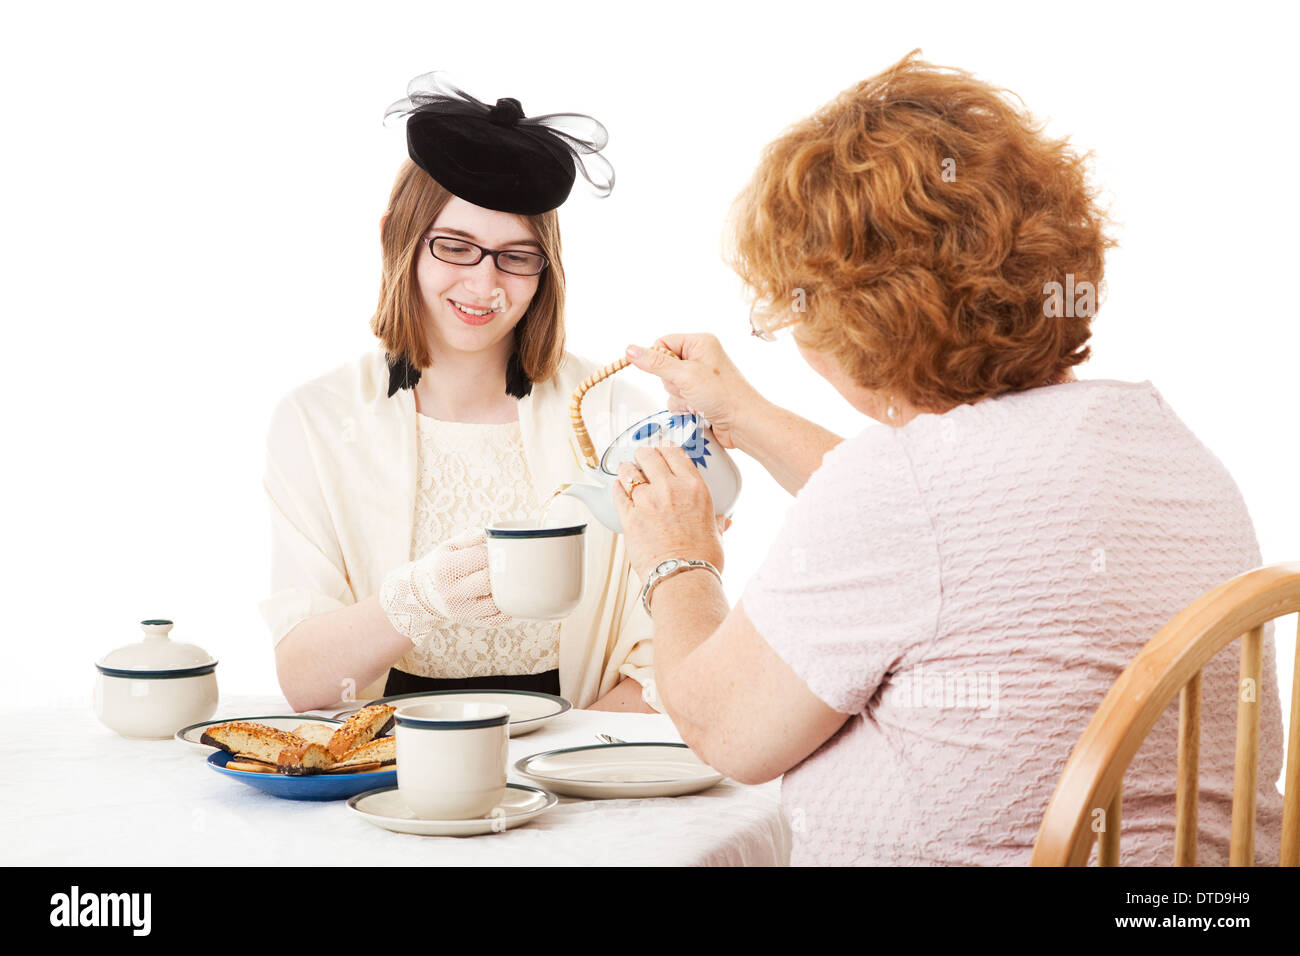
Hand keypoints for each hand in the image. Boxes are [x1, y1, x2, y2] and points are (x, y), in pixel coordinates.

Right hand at [423, 528, 511, 626]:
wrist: (428, 592)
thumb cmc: (445, 564)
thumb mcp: (451, 546)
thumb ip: (471, 537)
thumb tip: (491, 533)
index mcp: (446, 568)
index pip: (481, 557)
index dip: (495, 551)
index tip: (496, 550)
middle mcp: (452, 593)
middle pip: (489, 581)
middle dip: (500, 571)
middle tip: (504, 565)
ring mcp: (462, 611)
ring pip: (497, 602)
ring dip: (505, 590)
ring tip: (502, 580)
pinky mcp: (472, 623)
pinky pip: (500, 618)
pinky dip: (507, 606)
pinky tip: (502, 596)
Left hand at [611, 445, 725, 582]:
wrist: (682, 577)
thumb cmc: (702, 559)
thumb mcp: (716, 535)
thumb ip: (716, 522)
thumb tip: (723, 521)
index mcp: (694, 488)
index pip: (675, 453)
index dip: (665, 448)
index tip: (661, 449)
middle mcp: (670, 489)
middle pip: (649, 456)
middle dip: (644, 455)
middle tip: (641, 457)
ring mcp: (647, 501)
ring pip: (630, 472)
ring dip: (628, 469)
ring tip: (627, 470)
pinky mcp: (629, 517)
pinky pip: (618, 494)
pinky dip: (617, 488)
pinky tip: (618, 487)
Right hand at [624, 334, 763, 450]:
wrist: (743, 423)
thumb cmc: (724, 396)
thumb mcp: (684, 375)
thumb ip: (655, 363)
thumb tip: (631, 350)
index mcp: (700, 342)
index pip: (662, 342)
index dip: (658, 359)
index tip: (667, 373)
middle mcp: (700, 357)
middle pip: (663, 366)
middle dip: (671, 383)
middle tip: (689, 389)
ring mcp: (699, 378)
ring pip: (668, 385)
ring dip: (678, 397)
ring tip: (696, 401)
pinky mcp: (699, 395)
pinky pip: (676, 399)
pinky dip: (682, 407)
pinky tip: (697, 410)